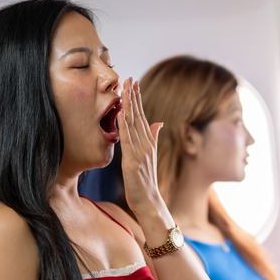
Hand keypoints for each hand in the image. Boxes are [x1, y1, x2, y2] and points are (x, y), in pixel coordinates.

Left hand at [116, 77, 163, 215]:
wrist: (149, 201)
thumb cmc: (146, 181)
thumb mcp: (149, 157)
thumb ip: (153, 138)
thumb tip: (158, 122)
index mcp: (149, 142)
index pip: (143, 116)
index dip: (138, 99)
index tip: (134, 83)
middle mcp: (146, 144)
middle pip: (139, 116)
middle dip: (133, 96)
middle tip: (129, 78)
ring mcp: (141, 152)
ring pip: (134, 124)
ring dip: (129, 105)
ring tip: (125, 89)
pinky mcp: (133, 162)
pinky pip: (128, 140)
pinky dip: (124, 125)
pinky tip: (120, 112)